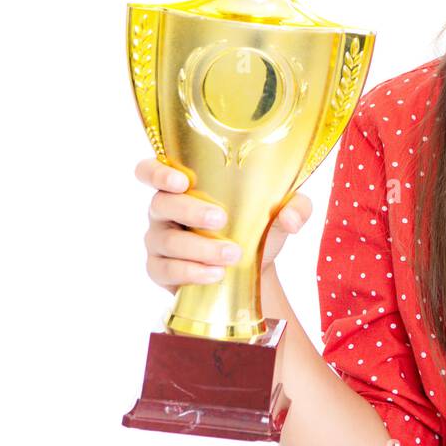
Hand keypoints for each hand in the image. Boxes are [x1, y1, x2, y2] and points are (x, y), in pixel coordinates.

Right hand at [135, 158, 312, 294]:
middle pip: (161, 204)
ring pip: (166, 241)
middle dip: (191, 211)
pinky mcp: (160, 269)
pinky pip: (165, 270)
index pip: (151, 171)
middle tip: (223, 220)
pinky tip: (216, 274)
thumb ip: (295, 206)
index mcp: (185, 186)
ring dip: (199, 248)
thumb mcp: (281, 211)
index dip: (157, 173)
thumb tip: (290, 218)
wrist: (254, 269)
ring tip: (233, 255)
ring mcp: (159, 240)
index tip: (181, 181)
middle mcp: (165, 210)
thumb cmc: (257, 227)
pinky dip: (191, 272)